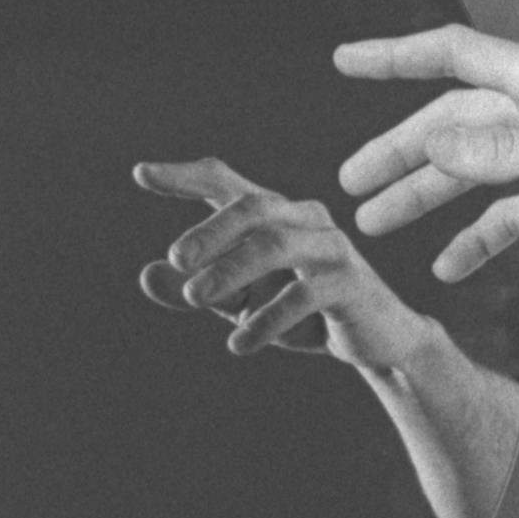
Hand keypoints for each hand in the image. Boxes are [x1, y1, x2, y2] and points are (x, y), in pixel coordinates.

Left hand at [133, 159, 440, 374]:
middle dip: (211, 229)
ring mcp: (330, 246)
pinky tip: (237, 342)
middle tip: (176, 258)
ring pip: (276, 244)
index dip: (184, 177)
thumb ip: (196, 289)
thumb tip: (145, 276)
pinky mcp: (350, 281)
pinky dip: (266, 318)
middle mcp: (304, 217)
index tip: (141, 175)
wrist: (377, 340)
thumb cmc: (303, 312)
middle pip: (253, 206)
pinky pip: (303, 294)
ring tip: (193, 298)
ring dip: (231, 271)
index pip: (225, 182)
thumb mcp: (242, 302)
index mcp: (274, 213)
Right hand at [331, 27, 518, 282]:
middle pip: (451, 121)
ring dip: (425, 195)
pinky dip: (475, 237)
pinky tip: (447, 267)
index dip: (395, 56)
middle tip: (350, 184)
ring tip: (376, 224)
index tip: (344, 62)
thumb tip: (434, 140)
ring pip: (471, 169)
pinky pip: (505, 212)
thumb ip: (506, 148)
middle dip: (398, 150)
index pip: (454, 55)